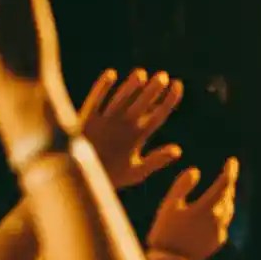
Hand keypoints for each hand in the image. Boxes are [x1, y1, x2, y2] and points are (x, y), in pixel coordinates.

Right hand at [79, 68, 183, 188]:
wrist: (82, 184)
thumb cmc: (113, 177)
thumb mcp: (137, 171)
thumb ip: (156, 160)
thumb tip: (178, 151)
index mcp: (139, 134)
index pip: (157, 114)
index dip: (168, 100)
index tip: (178, 85)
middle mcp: (125, 124)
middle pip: (141, 103)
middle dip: (152, 90)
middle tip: (162, 76)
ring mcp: (107, 120)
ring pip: (121, 99)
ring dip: (130, 87)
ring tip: (141, 74)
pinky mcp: (88, 120)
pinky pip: (95, 101)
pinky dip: (102, 88)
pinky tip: (111, 75)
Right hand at [147, 157, 239, 259]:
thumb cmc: (165, 231)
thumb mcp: (169, 205)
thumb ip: (182, 185)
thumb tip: (196, 170)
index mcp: (207, 208)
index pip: (225, 184)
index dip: (230, 170)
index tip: (232, 160)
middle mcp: (218, 220)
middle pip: (228, 196)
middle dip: (227, 183)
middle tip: (227, 173)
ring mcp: (220, 232)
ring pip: (228, 209)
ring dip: (226, 197)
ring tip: (223, 189)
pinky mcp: (218, 241)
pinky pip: (224, 222)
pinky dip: (221, 213)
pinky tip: (215, 211)